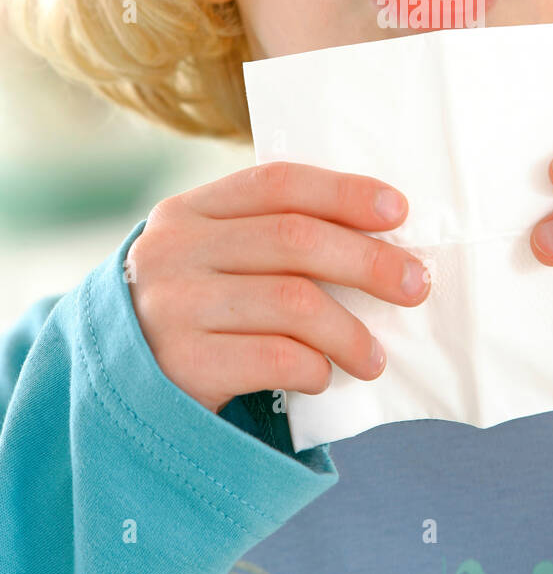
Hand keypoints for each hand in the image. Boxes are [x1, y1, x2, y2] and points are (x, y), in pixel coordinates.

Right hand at [126, 162, 429, 414]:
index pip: (277, 183)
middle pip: (295, 239)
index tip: (399, 212)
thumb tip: (381, 241)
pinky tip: (325, 376)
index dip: (344, 192)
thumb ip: (268, 241)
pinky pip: (276, 357)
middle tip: (416, 286)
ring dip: (351, 331)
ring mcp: (172, 306)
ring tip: (375, 357)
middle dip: (368, 262)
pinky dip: (315, 367)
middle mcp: (174, 250)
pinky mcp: (181, 365)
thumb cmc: (192, 318)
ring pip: (294, 301)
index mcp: (188, 211)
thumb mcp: (211, 262)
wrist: (116, 391)